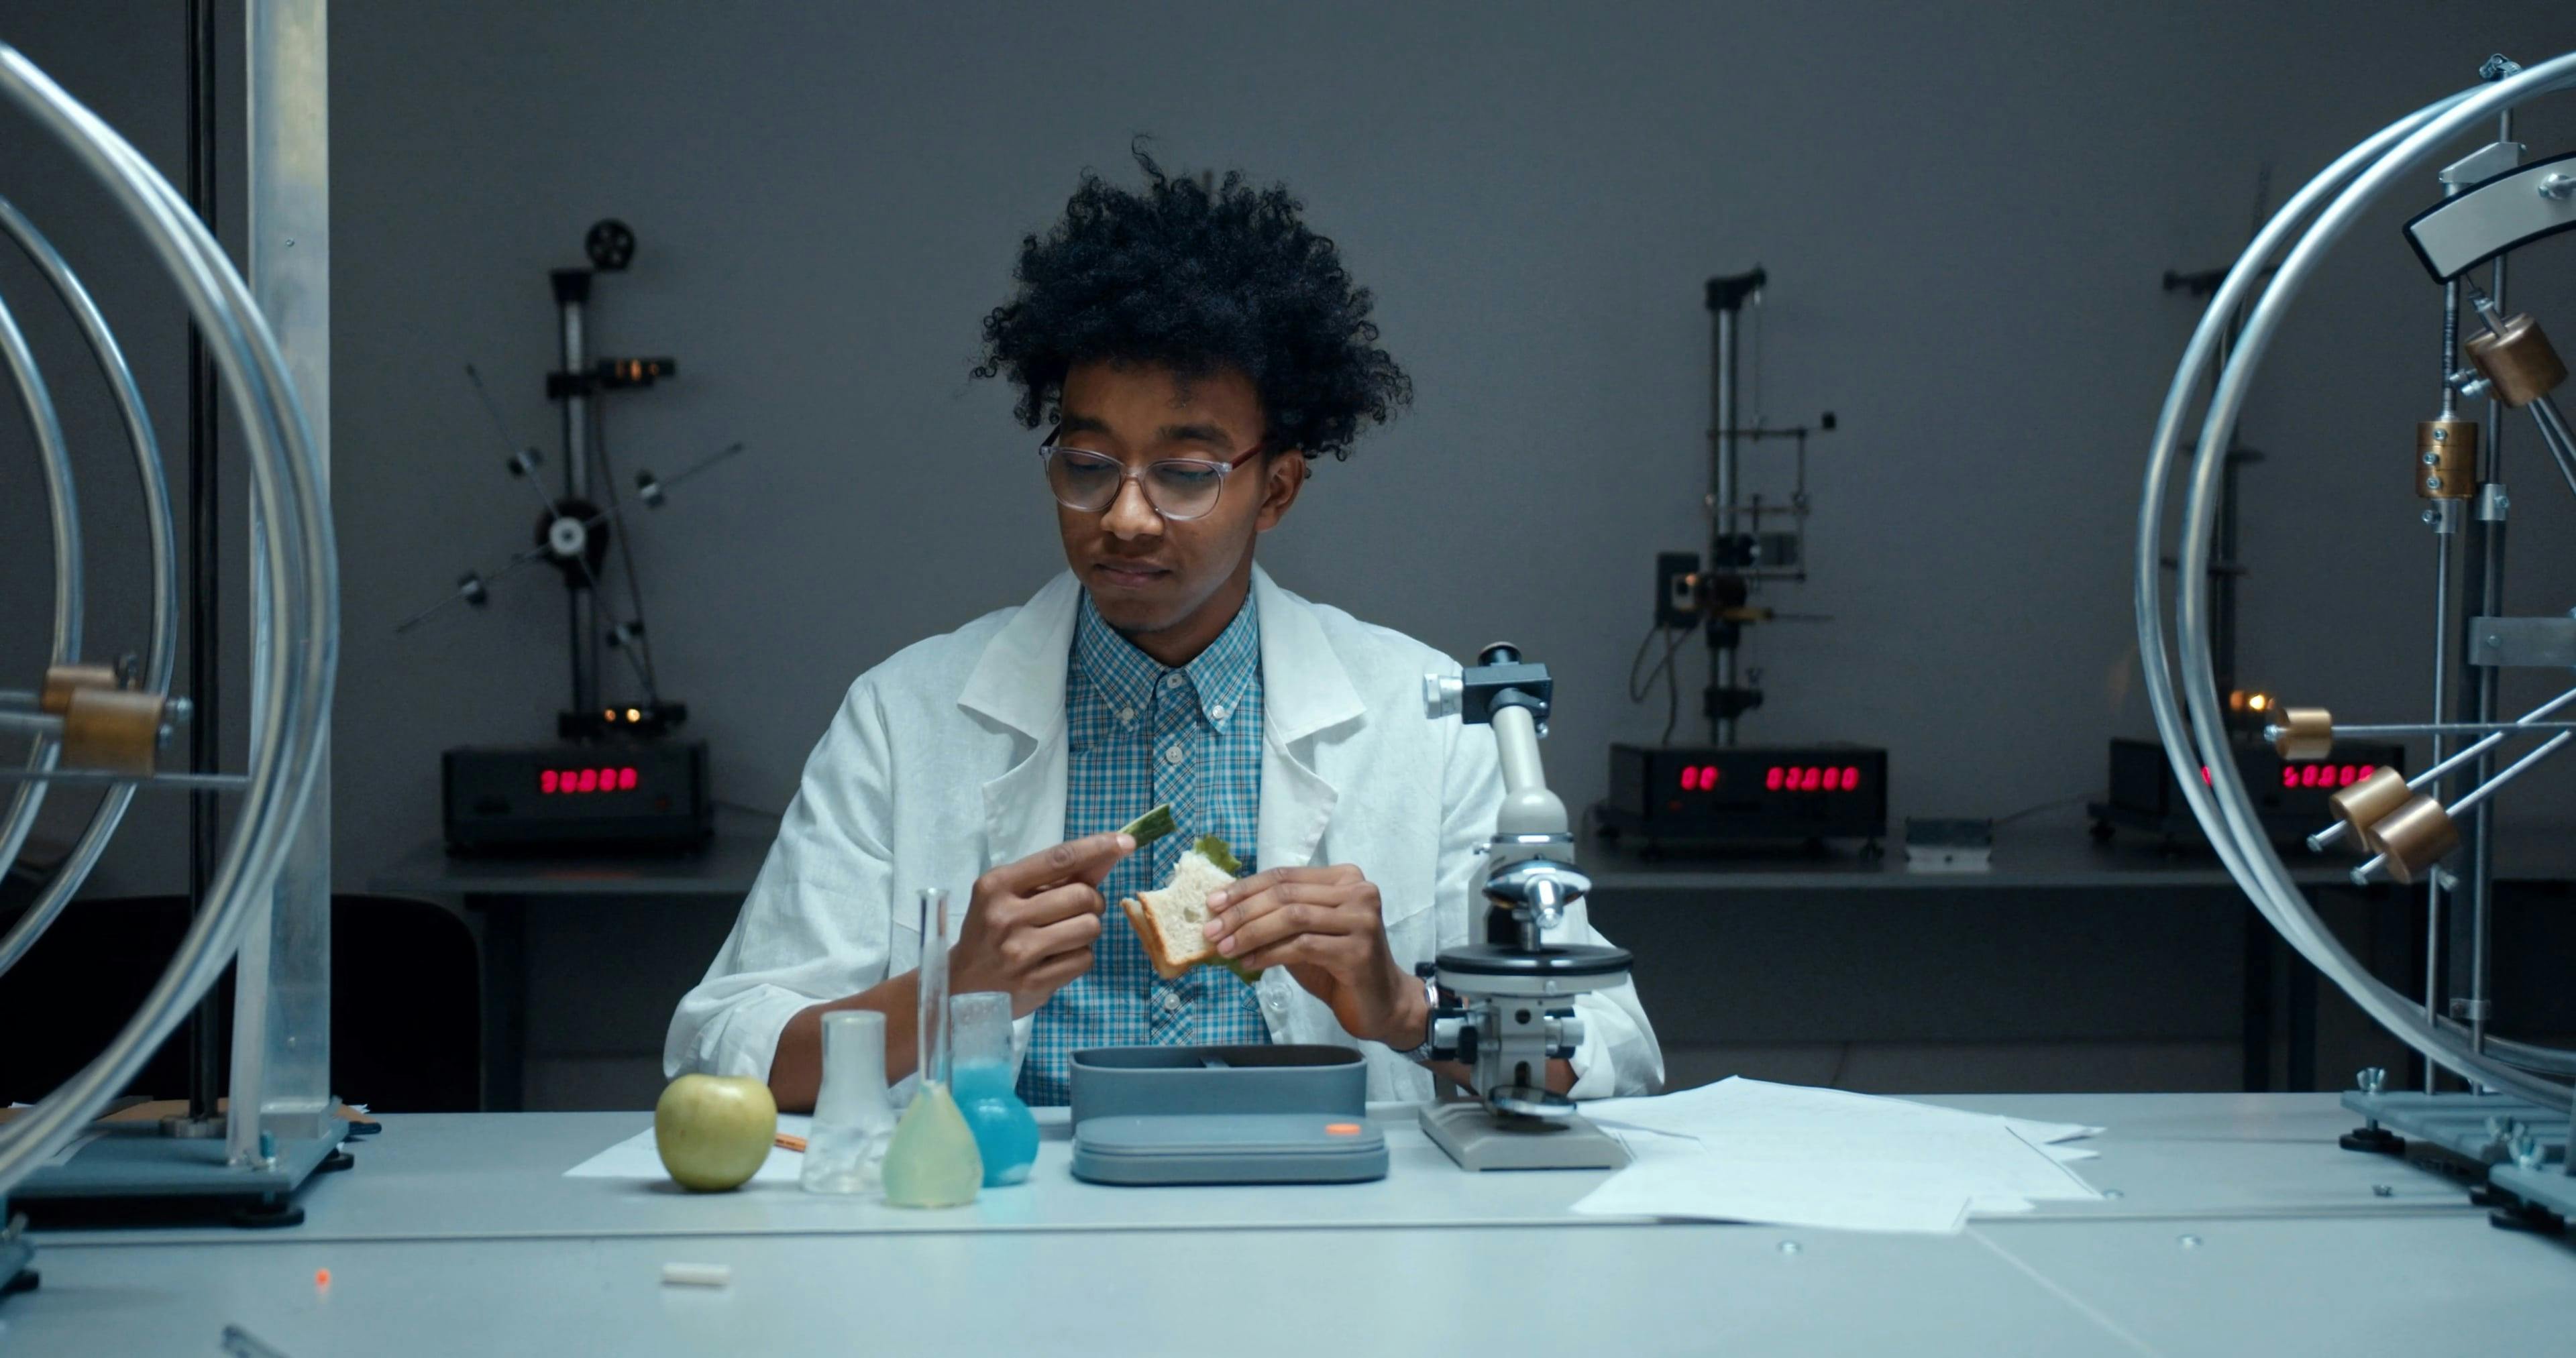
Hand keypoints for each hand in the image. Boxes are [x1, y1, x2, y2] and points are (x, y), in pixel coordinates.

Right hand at [950, 832, 1132, 1017]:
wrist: (960, 988)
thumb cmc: (990, 933)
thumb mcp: (1010, 896)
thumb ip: (1055, 877)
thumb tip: (1108, 854)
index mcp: (997, 885)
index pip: (1059, 859)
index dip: (1097, 847)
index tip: (1125, 842)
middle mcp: (1006, 916)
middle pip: (1084, 895)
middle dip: (1092, 901)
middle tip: (1078, 909)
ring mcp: (1020, 952)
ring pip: (1090, 928)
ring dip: (1087, 929)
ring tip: (1065, 935)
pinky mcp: (1035, 983)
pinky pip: (1085, 959)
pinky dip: (1080, 956)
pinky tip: (1057, 958)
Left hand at [1202, 865, 1424, 1049]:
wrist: (1381, 1004)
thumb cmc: (1337, 967)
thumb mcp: (1303, 934)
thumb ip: (1276, 917)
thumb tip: (1223, 912)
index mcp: (1344, 878)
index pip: (1284, 876)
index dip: (1245, 888)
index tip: (1212, 903)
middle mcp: (1358, 892)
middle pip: (1286, 895)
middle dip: (1242, 912)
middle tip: (1211, 930)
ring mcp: (1362, 920)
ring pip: (1292, 917)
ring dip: (1251, 933)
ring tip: (1224, 948)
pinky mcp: (1358, 951)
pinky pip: (1302, 946)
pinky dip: (1270, 954)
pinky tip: (1249, 964)